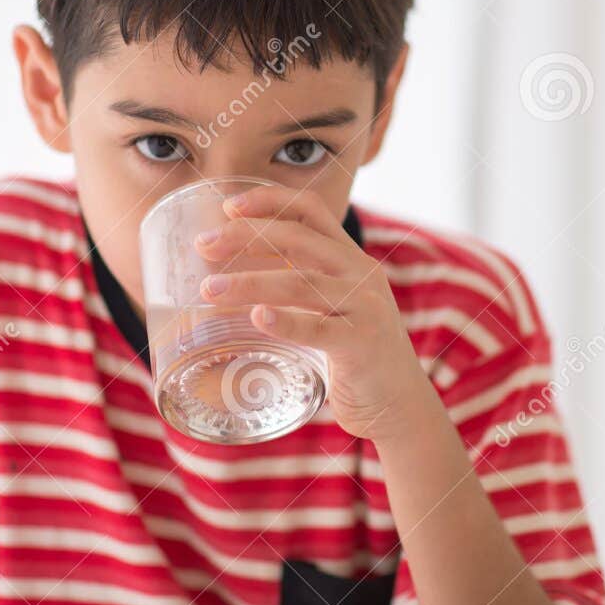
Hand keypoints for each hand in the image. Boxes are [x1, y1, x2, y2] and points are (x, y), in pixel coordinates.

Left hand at [192, 184, 436, 442]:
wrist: (401, 404)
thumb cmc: (357, 357)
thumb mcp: (335, 308)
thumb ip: (303, 289)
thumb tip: (236, 282)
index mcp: (351, 259)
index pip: (310, 210)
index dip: (269, 200)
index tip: (228, 208)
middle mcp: (361, 273)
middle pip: (298, 238)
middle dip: (245, 236)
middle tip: (203, 247)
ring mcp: (364, 307)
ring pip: (300, 282)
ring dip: (249, 282)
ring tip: (208, 290)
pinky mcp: (362, 343)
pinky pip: (318, 328)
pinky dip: (286, 321)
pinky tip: (258, 318)